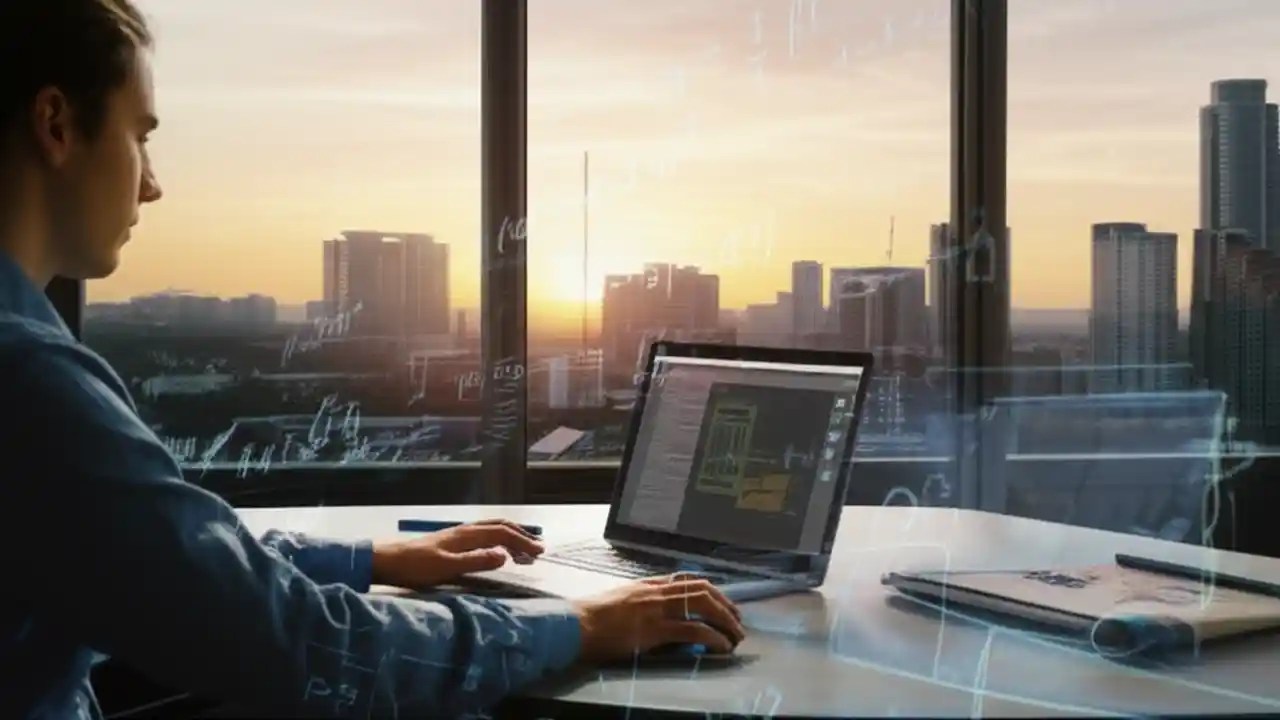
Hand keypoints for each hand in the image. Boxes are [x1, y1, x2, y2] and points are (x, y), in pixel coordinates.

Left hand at [370, 519, 544, 588]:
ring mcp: (458, 535)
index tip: (539, 553)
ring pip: (492, 529)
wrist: (387, 560)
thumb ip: (475, 561)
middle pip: (499, 526)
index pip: (502, 534)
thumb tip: (504, 556)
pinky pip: (483, 535)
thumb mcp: (446, 568)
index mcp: (466, 535)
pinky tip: (496, 551)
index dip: (522, 542)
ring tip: (523, 551)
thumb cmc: (415, 566)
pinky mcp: (451, 541)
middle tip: (538, 549)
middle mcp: (465, 531)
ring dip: (511, 537)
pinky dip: (498, 540)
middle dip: (521, 536)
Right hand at [571, 574, 746, 661]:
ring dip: (725, 621)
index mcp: (648, 585)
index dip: (711, 590)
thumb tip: (659, 613)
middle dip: (725, 605)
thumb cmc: (591, 617)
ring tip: (735, 636)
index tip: (723, 603)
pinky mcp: (656, 630)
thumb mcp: (620, 600)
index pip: (687, 579)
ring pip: (703, 606)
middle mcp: (656, 592)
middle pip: (702, 590)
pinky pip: (694, 631)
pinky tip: (721, 647)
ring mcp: (657, 609)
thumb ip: (642, 602)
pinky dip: (713, 638)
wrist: (575, 625)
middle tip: (737, 622)